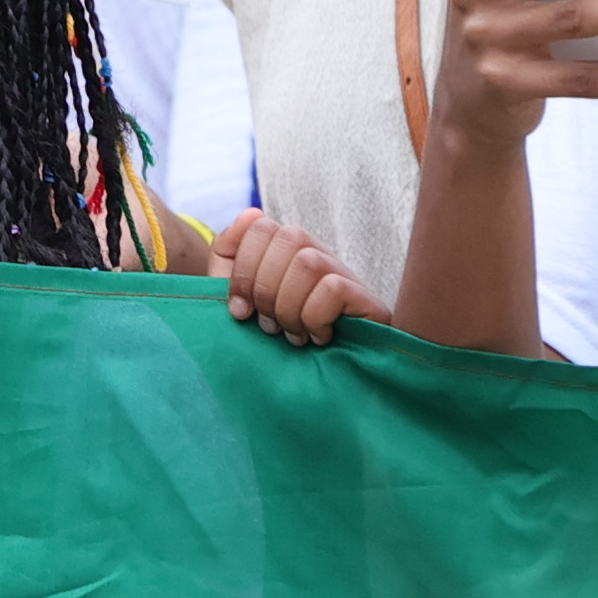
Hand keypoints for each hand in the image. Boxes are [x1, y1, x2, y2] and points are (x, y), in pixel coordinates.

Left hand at [215, 210, 388, 348]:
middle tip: (268, 326)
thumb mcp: (244, 299)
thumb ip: (230, 258)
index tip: (239, 311)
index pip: (259, 227)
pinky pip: (332, 288)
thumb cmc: (279, 338)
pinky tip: (318, 336)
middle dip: (264, 289)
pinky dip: (314, 318)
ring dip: (289, 307)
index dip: (242, 269)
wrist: (327, 383)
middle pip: (286, 237)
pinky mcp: (366, 298)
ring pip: (308, 262)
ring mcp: (344, 273)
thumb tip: (249, 214)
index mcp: (286, 251)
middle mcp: (318, 253)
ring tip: (292, 334)